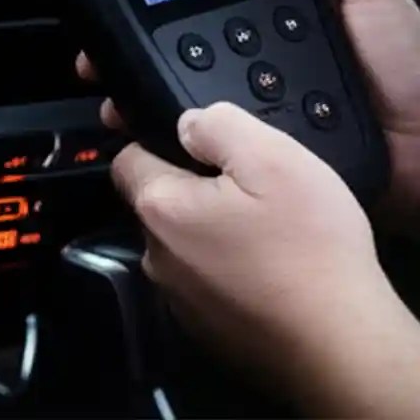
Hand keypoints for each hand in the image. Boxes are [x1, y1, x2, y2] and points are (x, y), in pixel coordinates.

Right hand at [79, 0, 419, 231]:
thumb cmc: (413, 74)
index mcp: (280, 26)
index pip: (209, 7)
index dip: (164, 1)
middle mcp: (258, 68)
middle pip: (180, 57)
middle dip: (132, 57)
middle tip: (99, 58)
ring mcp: (253, 113)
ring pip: (182, 104)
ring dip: (140, 103)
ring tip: (113, 99)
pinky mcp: (255, 154)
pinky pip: (205, 145)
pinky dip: (173, 142)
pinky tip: (149, 133)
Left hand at [114, 104, 419, 416]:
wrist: (337, 342)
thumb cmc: (307, 249)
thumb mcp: (274, 159)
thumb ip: (218, 126)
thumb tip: (186, 122)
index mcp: (160, 207)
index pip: (128, 158)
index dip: (156, 141)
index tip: (192, 142)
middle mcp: (155, 253)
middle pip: (158, 202)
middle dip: (192, 189)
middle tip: (249, 190)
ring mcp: (176, 295)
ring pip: (183, 243)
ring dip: (212, 231)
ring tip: (265, 232)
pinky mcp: (202, 324)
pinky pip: (205, 280)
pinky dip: (227, 269)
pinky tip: (266, 268)